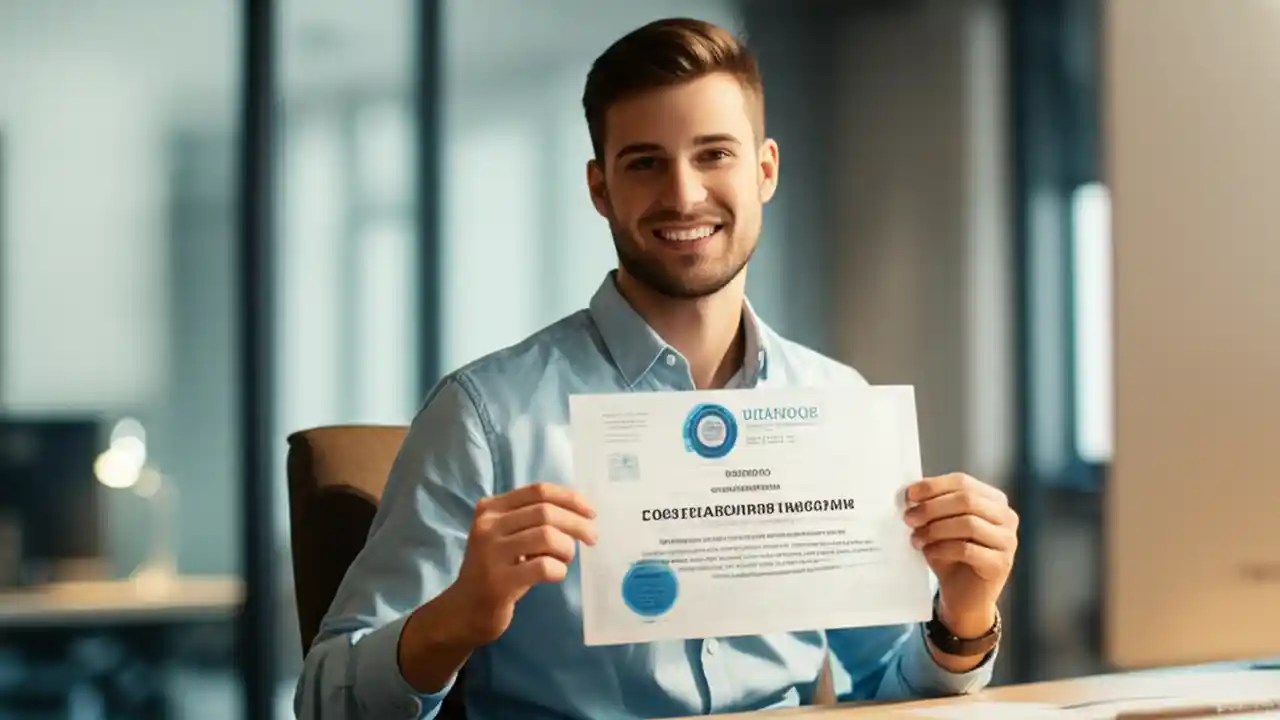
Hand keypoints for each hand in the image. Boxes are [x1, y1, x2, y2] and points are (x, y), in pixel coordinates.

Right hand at [449, 482, 596, 644]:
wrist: (465, 610)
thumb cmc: (496, 570)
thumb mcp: (508, 536)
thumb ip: (533, 520)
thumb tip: (579, 512)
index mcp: (491, 508)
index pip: (538, 491)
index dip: (570, 498)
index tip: (591, 512)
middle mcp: (487, 525)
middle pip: (546, 512)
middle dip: (577, 524)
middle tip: (592, 538)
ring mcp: (490, 553)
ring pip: (547, 536)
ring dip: (567, 548)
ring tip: (565, 559)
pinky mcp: (498, 581)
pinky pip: (543, 566)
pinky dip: (559, 570)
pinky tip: (555, 575)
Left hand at [904, 473, 1017, 638]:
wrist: (963, 596)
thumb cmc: (951, 555)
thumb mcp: (940, 525)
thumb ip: (931, 506)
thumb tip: (909, 492)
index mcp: (993, 500)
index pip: (963, 482)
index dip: (934, 486)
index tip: (909, 494)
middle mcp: (1006, 517)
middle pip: (966, 500)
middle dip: (932, 508)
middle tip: (909, 518)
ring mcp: (1008, 541)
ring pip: (968, 523)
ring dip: (935, 529)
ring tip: (916, 538)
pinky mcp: (1001, 564)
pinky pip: (968, 550)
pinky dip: (943, 548)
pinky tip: (929, 552)